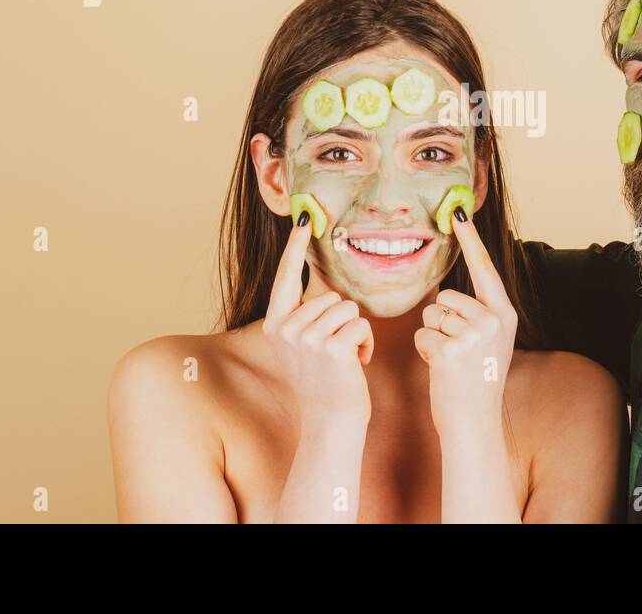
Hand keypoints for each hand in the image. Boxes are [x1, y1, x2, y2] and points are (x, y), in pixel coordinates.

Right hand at [261, 212, 373, 433]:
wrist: (330, 422)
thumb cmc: (325, 382)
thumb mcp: (304, 346)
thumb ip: (306, 316)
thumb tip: (324, 284)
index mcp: (275, 324)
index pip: (286, 277)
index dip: (295, 248)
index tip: (304, 219)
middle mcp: (286, 328)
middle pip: (332, 296)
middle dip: (344, 321)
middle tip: (336, 352)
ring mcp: (307, 337)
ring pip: (350, 309)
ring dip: (356, 333)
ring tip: (345, 359)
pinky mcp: (331, 346)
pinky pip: (361, 325)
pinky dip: (366, 345)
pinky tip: (355, 366)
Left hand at [414, 207, 516, 437]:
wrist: (474, 422)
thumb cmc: (475, 381)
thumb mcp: (489, 343)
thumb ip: (478, 315)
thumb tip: (450, 294)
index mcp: (504, 314)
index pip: (484, 269)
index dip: (471, 240)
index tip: (459, 211)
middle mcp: (493, 319)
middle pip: (445, 297)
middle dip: (440, 321)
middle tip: (456, 352)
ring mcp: (473, 334)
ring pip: (431, 314)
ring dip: (431, 336)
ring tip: (450, 361)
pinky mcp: (451, 348)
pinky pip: (422, 334)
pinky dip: (424, 352)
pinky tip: (441, 369)